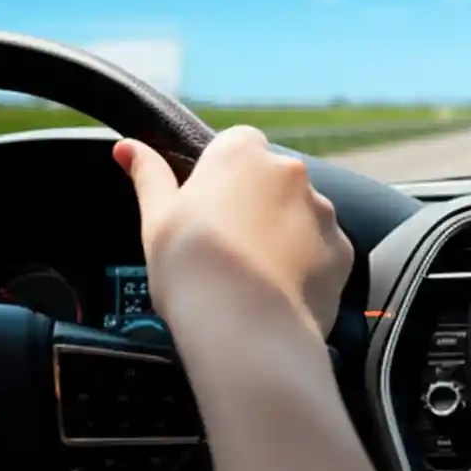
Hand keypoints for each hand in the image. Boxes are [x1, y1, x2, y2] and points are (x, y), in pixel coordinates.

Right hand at [112, 126, 353, 341]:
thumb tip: (128, 146)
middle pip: (273, 179)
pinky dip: (307, 263)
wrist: (246, 327)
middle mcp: (291, 172)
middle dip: (256, 202)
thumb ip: (150, 177)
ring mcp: (323, 211)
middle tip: (228, 245)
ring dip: (285, 232)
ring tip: (256, 274)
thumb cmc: (191, 268)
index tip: (208, 206)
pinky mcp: (342, 248)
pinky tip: (281, 291)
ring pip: (302, 213)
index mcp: (242, 154)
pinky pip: (323, 249)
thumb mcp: (157, 219)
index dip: (222, 175)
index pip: (238, 144)